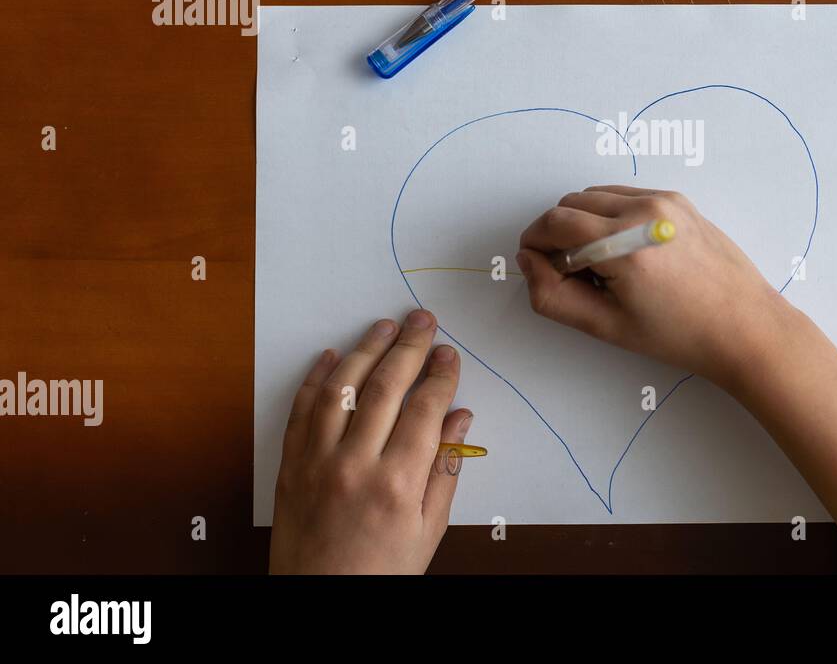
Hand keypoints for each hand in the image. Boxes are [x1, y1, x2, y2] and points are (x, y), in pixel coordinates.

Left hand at [269, 309, 472, 573]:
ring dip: (363, 351)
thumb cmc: (379, 574)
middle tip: (422, 319)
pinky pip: (302, 411)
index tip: (449, 354)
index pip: (425, 409)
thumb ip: (445, 471)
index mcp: (397, 484)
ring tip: (383, 326)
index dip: (440, 375)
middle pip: (385, 387)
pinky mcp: (291, 467)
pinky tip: (330, 357)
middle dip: (408, 347)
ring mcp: (317, 463)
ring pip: (340, 388)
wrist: (319, 603)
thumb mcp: (428, 531)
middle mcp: (355, 465)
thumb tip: (459, 420)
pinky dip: (315, 379)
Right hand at [515, 186, 793, 385]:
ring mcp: (663, 200)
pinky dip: (610, 216)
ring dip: (583, 223)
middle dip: (557, 235)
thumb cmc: (679, 334)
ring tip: (602, 266)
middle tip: (574, 275)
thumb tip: (529, 260)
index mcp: (623, 245)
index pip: (553, 224)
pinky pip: (624, 196)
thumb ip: (552, 295)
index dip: (535, 244)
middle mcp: (642, 211)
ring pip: (595, 196)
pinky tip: (626, 252)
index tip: (539, 268)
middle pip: (570, 204)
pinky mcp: (677, 200)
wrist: (744, 326)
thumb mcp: (605, 326)